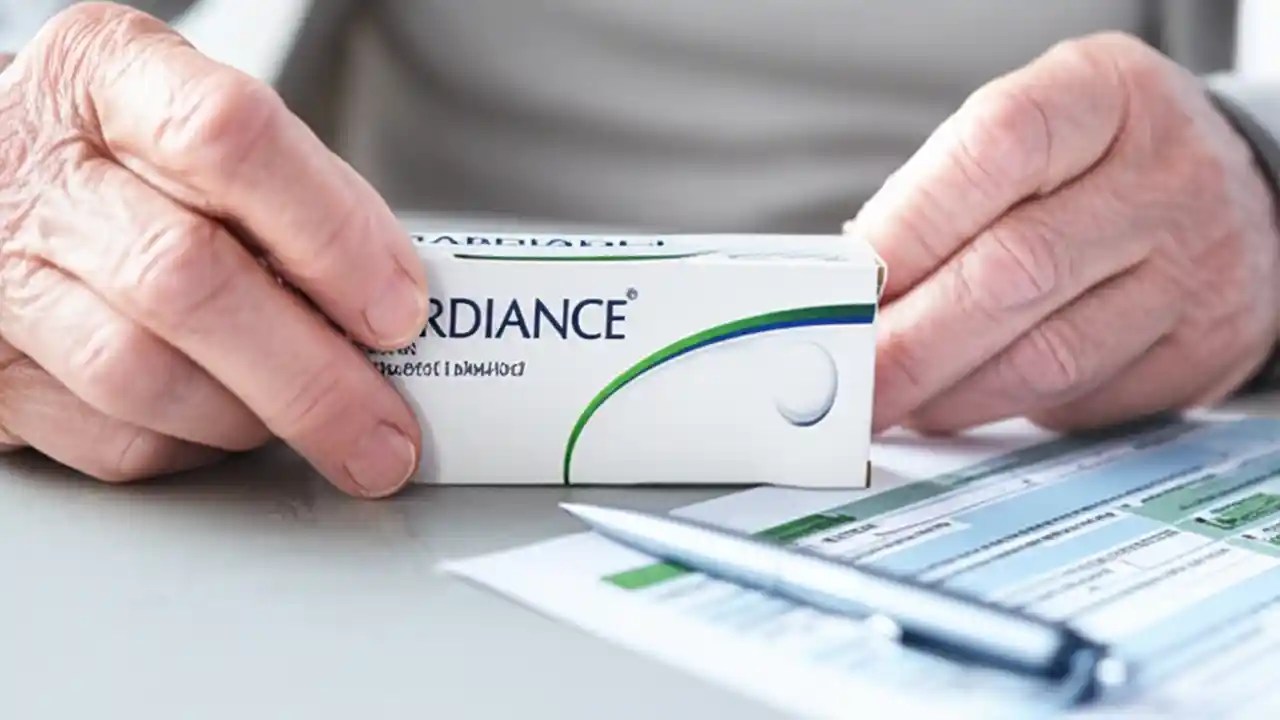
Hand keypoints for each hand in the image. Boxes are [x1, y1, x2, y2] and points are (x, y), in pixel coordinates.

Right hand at [0, 3, 428, 496]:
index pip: (229, 139)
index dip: (330, 233)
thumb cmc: (128, 156)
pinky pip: (110, 439)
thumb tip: (396, 300)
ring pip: (140, 374)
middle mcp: (36, 168)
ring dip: (253, 417)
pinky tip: (223, 418)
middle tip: (384, 426)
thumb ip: (300, 195)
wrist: (4, 179)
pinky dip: (193, 447)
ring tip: (306, 417)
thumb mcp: (205, 126)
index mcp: (107, 76)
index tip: (397, 309)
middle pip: (185, 278)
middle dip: (312, 375)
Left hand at [849, 32, 1279, 434]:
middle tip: (852, 372)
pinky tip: (961, 400)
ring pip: (1048, 356)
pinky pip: (1080, 400)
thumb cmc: (1100, 161)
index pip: (997, 149)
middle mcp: (1166, 179)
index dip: (910, 224)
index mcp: (1107, 96)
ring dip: (948, 391)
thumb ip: (946, 189)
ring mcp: (1194, 271)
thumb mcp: (1037, 127)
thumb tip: (854, 278)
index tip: (850, 280)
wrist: (1237, 200)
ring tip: (893, 398)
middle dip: (911, 339)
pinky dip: (1002, 410)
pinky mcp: (1199, 353)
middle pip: (1016, 270)